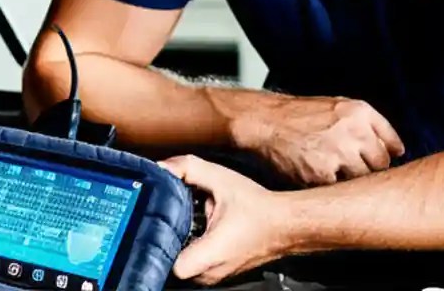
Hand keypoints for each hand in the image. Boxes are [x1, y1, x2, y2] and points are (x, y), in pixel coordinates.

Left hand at [160, 154, 289, 284]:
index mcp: (209, 254)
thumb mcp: (221, 179)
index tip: (158, 224)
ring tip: (186, 222)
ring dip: (181, 244)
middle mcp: (210, 272)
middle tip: (170, 217)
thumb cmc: (258, 208)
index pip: (168, 264)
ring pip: (183, 265)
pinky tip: (199, 230)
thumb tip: (163, 167)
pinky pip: (196, 266)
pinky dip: (193, 249)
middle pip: (171, 262)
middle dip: (169, 238)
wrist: (285, 224)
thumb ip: (189, 169)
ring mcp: (215, 277)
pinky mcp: (219, 275)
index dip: (159, 242)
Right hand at [231, 94, 405, 186]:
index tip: (377, 162)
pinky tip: (315, 173)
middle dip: (368, 169)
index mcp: (360, 112)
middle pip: (381, 165)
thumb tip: (397, 151)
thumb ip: (367, 124)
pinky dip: (329, 186)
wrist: (264, 121)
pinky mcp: (322, 174)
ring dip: (350, 180)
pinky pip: (338, 189)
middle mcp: (354, 130)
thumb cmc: (301, 115)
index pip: (393, 144)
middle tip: (349, 168)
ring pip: (362, 180)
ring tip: (330, 170)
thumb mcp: (338, 106)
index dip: (386, 156)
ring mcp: (339, 153)